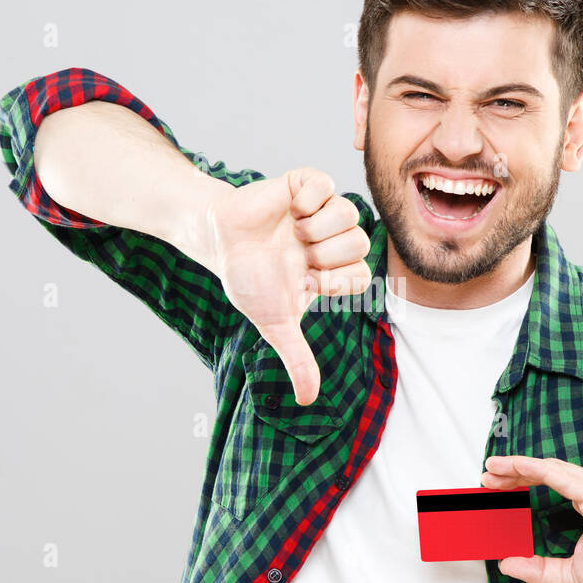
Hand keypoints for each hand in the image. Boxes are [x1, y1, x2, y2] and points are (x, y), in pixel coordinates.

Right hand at [206, 167, 370, 405]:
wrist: (218, 243)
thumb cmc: (249, 282)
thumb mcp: (275, 323)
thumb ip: (296, 357)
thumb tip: (308, 400)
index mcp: (332, 269)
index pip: (364, 274)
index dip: (337, 279)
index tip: (308, 281)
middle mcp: (332, 240)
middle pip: (362, 241)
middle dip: (327, 254)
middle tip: (300, 256)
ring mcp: (319, 211)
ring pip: (350, 211)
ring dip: (317, 227)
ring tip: (294, 233)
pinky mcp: (302, 186)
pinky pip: (325, 182)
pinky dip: (308, 198)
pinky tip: (290, 209)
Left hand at [481, 455, 582, 582]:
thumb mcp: (572, 574)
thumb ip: (541, 569)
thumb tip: (508, 564)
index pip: (550, 485)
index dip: (521, 481)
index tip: (494, 487)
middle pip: (546, 472)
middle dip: (513, 472)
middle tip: (486, 476)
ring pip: (550, 469)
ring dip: (518, 467)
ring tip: (492, 469)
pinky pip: (561, 476)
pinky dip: (535, 469)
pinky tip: (515, 468)